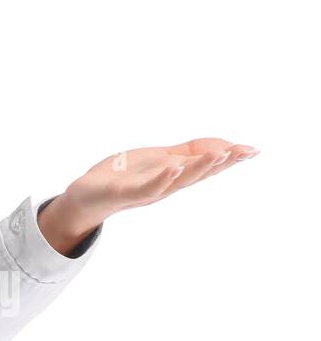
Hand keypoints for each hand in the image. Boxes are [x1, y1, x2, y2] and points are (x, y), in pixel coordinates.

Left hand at [53, 138, 259, 238]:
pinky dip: (162, 179)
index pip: (205, 166)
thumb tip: (222, 145)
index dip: (229, 158)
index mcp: (174, 176)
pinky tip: (174, 168)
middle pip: (198, 174)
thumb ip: (187, 152)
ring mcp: (148, 191)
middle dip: (223, 162)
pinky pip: (148, 187)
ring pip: (178, 181)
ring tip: (219, 154)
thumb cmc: (123, 176)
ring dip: (199, 168)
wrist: (85, 195)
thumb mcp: (159, 159)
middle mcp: (166, 186)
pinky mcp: (126, 193)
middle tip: (246, 151)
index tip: (254, 150)